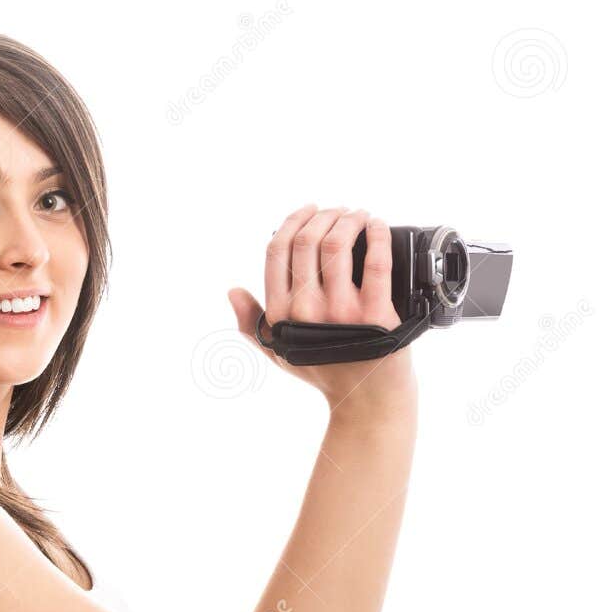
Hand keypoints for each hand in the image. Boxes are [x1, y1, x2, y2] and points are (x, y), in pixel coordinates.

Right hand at [228, 203, 416, 413]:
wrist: (367, 402)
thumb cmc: (325, 374)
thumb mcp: (279, 353)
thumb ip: (252, 323)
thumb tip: (233, 292)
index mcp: (280, 314)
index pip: (277, 251)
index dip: (293, 221)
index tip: (309, 210)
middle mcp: (305, 311)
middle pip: (306, 241)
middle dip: (323, 215)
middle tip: (338, 211)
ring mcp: (340, 312)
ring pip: (337, 244)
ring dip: (348, 219)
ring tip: (357, 215)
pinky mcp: (376, 313)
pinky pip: (376, 262)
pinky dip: (377, 234)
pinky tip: (377, 225)